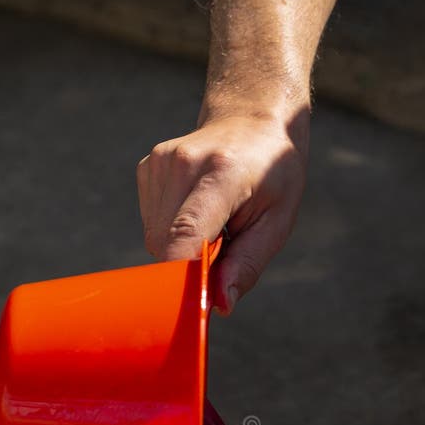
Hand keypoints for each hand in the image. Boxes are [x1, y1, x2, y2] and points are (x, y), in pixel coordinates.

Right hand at [137, 114, 308, 313]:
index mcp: (221, 173)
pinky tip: (197, 210)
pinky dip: (173, 230)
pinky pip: (152, 224)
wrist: (253, 120)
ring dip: (181, 247)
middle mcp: (182, 163)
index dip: (185, 276)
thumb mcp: (277, 221)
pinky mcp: (146, 168)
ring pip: (154, 239)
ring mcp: (159, 163)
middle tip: (224, 250)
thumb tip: (220, 304)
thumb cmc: (273, 174)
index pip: (184, 236)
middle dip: (190, 264)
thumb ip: (247, 264)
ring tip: (214, 224)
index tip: (199, 299)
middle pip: (165, 246)